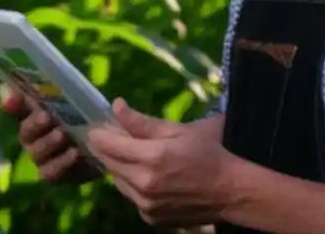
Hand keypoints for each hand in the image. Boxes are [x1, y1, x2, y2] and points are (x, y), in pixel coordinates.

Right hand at [0, 89, 100, 184]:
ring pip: (35, 152)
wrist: (110, 150)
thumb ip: (72, 96)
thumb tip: (69, 90)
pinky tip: (74, 153)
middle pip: (25, 131)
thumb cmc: (91, 121)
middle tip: (47, 117)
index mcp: (37, 114)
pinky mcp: (53, 174)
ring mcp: (42, 157)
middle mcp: (34, 137)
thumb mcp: (85, 104)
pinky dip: (60, 163)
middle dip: (34, 124)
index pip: (17, 107)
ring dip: (47, 143)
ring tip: (62, 135)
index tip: (11, 100)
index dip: (11, 103)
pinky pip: (48, 173)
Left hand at [87, 98, 240, 227]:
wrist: (229, 191)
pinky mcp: (149, 217)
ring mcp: (145, 204)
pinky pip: (131, 196)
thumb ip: (143, 122)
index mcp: (152, 157)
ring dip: (119, 167)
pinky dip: (133, 184)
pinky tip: (147, 175)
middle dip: (107, 149)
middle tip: (110, 137)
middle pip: (109, 163)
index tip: (95, 127)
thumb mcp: (179, 130)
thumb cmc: (209, 153)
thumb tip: (116, 106)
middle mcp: (144, 183)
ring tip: (132, 155)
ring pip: (117, 181)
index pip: (110, 145)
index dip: (98, 134)